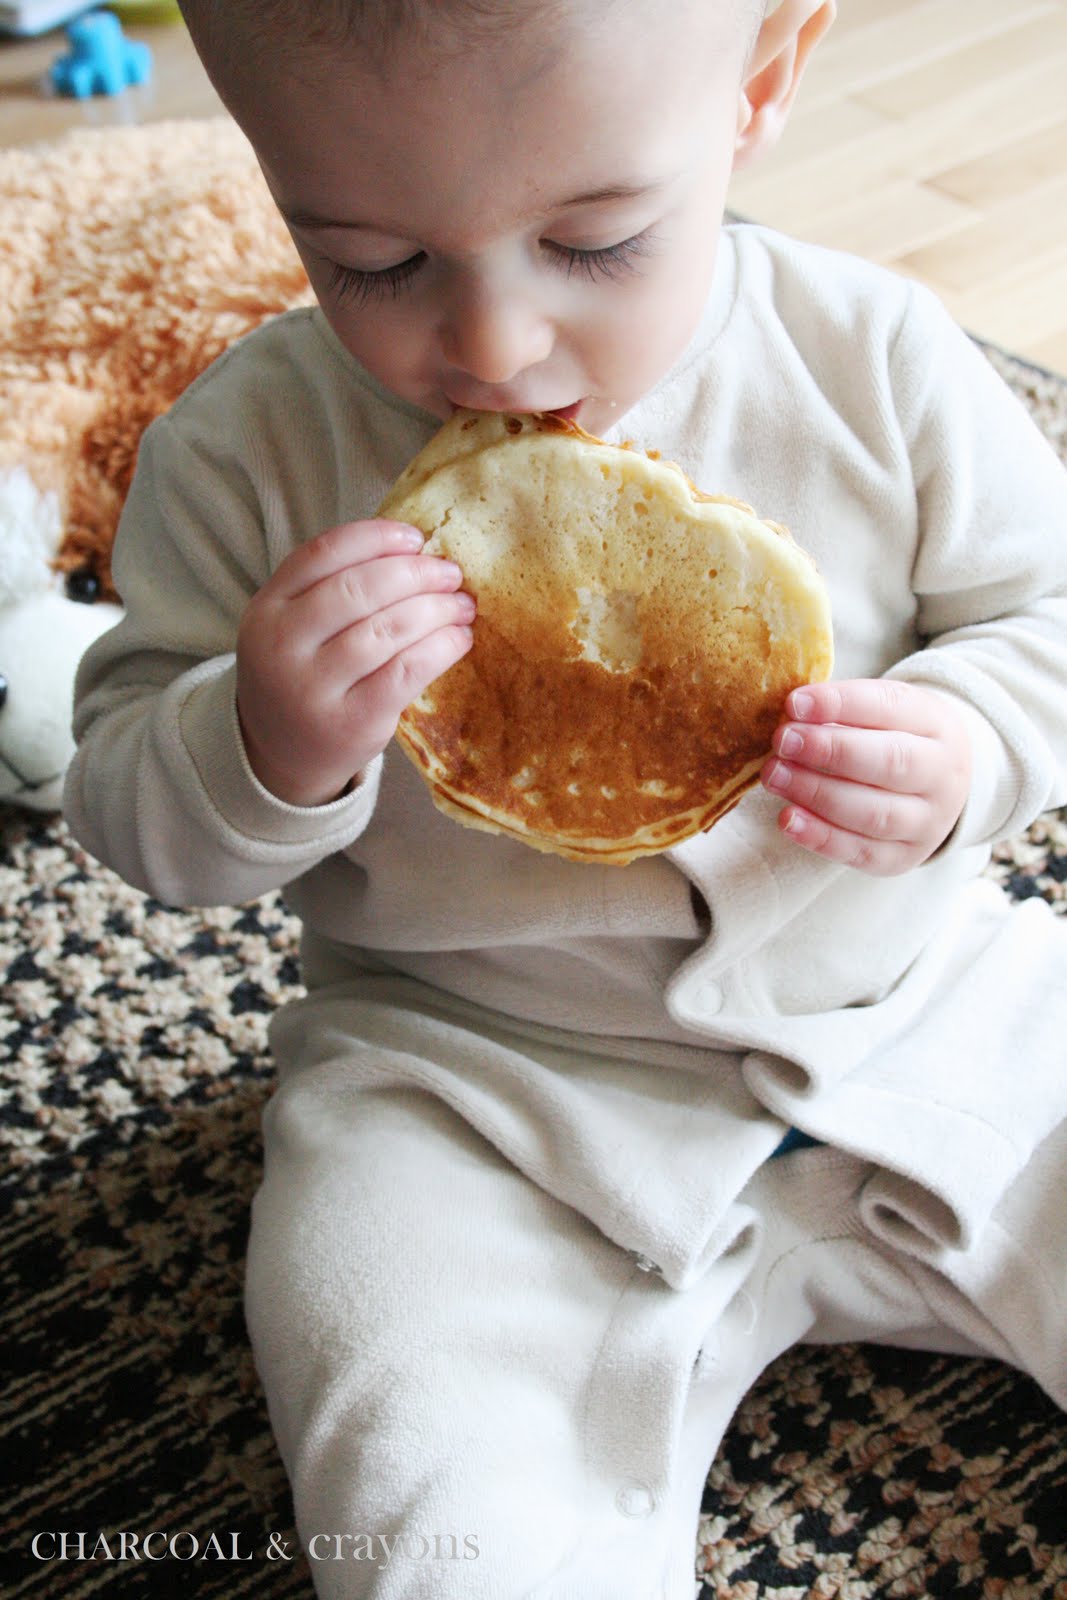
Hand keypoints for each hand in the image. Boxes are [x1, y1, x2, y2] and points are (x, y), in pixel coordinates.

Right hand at [236, 519, 474, 806]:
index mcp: (267, 608)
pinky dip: (440, 648)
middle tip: (450, 573)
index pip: (323, 553)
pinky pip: (406, 672)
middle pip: (358, 589)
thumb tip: (414, 551)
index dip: (376, 537)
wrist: (282, 755)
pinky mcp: (351, 722)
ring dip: (436, 609)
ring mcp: (314, 688)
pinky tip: (458, 639)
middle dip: (415, 573)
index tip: (415, 537)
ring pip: (387, 629)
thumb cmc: (303, 675)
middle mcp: (282, 646)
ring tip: (461, 606)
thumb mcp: (292, 627)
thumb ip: (331, 588)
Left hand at [760, 679, 971, 875]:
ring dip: (817, 794)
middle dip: (829, 751)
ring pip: (875, 813)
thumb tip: (792, 711)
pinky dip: (820, 837)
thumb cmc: (894, 739)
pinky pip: (862, 852)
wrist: (937, 787)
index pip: (890, 707)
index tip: (794, 703)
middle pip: (890, 762)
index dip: (840, 704)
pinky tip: (787, 819)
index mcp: (936, 725)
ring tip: (775, 776)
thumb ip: (842, 710)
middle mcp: (941, 775)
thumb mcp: (882, 712)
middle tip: (782, 741)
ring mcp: (927, 822)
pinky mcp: (903, 857)